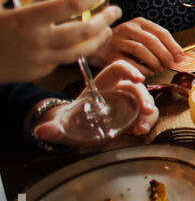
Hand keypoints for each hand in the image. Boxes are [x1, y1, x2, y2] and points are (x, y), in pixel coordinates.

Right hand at [0, 0, 119, 81]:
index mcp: (27, 19)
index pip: (73, 5)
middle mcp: (38, 41)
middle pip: (86, 31)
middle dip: (106, 19)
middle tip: (116, 10)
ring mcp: (39, 60)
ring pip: (80, 52)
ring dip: (98, 40)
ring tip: (107, 30)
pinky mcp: (37, 73)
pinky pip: (63, 62)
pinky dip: (77, 52)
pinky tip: (82, 44)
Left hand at [31, 60, 158, 146]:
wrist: (75, 130)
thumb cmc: (70, 122)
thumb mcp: (61, 124)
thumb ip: (53, 127)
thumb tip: (41, 131)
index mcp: (101, 84)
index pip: (118, 69)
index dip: (130, 70)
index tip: (139, 78)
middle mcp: (118, 90)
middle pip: (136, 87)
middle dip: (144, 98)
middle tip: (146, 111)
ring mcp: (128, 103)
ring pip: (145, 102)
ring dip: (148, 114)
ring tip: (141, 128)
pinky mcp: (133, 116)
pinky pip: (145, 116)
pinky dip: (146, 123)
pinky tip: (139, 131)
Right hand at [90, 15, 184, 74]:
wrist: (98, 48)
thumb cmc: (126, 44)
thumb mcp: (141, 36)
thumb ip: (158, 43)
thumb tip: (180, 56)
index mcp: (139, 22)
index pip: (161, 32)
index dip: (173, 46)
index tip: (180, 57)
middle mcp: (127, 28)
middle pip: (152, 41)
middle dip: (165, 55)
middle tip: (170, 65)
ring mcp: (117, 40)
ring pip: (141, 50)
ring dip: (154, 62)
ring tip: (159, 69)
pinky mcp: (109, 54)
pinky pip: (129, 63)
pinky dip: (142, 69)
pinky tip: (148, 73)